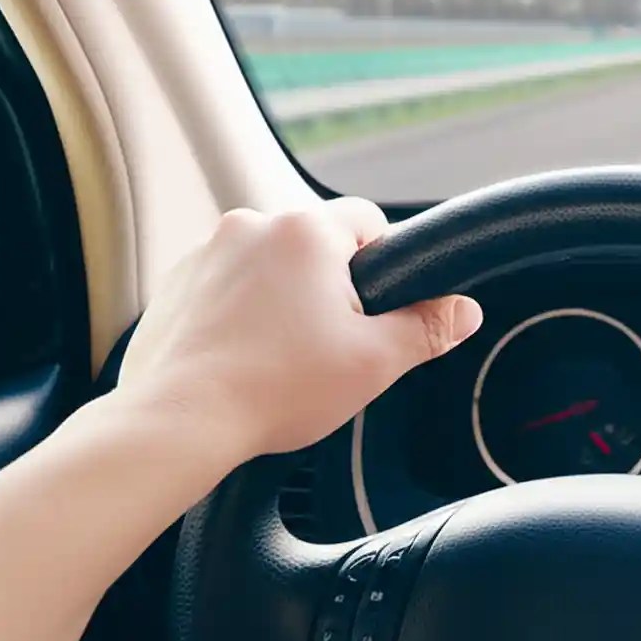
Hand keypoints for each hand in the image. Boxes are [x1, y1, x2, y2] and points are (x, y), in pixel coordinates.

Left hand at [118, 198, 481, 462]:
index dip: (384, 266)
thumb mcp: (375, 362)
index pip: (368, 220)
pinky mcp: (175, 283)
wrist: (179, 420)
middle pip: (317, 245)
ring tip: (282, 356)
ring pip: (270, 264)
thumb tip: (465, 310)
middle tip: (331, 344)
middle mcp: (252, 225)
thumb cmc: (277, 388)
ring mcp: (206, 251)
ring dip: (283, 297)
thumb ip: (428, 328)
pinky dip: (240, 312)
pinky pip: (227, 284)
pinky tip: (244, 357)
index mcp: (307, 231)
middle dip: (330, 287)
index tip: (374, 309)